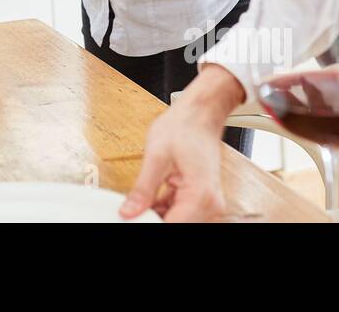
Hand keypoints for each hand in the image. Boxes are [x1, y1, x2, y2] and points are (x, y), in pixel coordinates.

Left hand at [120, 65, 244, 221]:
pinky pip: (180, 212)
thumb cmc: (185, 126)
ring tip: (140, 200)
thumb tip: (128, 212)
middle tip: (132, 209)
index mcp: (201, 195)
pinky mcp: (201, 198)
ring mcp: (207, 202)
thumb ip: (142, 189)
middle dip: (152, 219)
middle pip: (175, 225)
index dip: (147, 223)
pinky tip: (150, 198)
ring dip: (157, 214)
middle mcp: (210, 204)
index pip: (171, 226)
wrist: (201, 112)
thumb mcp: (156, 157)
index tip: (131, 218)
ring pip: (177, 220)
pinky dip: (163, 208)